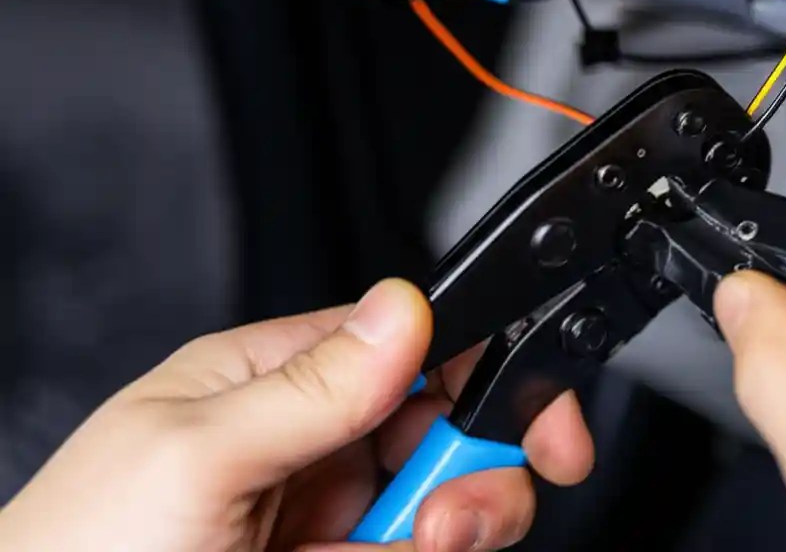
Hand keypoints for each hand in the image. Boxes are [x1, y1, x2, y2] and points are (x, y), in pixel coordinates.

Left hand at [0, 279, 592, 551]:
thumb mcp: (195, 458)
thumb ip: (309, 386)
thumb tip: (404, 307)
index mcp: (274, 379)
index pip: (413, 346)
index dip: (488, 368)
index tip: (538, 416)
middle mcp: (315, 446)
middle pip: (452, 431)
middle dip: (478, 468)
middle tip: (450, 515)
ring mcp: (331, 522)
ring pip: (451, 507)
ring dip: (454, 531)